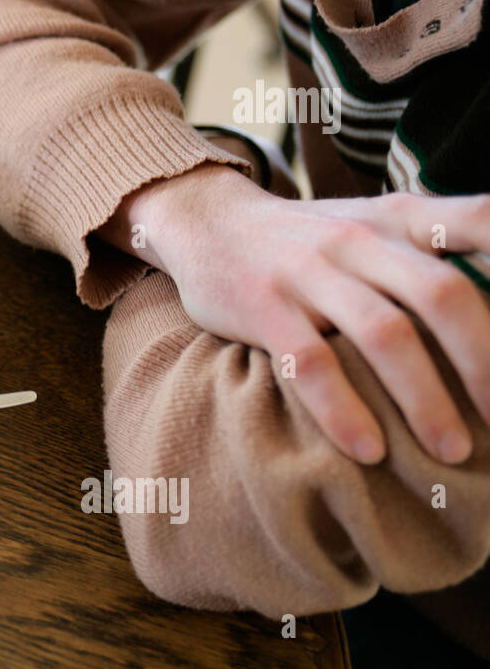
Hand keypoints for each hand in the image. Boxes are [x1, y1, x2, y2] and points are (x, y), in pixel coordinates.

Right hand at [109, 165, 489, 463]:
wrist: (207, 221)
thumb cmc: (306, 238)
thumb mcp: (374, 221)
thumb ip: (436, 244)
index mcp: (399, 217)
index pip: (479, 220)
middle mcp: (360, 238)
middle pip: (442, 295)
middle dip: (483, 364)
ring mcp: (308, 271)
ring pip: (384, 334)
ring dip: (425, 400)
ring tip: (451, 451)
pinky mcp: (263, 307)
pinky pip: (312, 363)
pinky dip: (344, 410)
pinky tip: (369, 450)